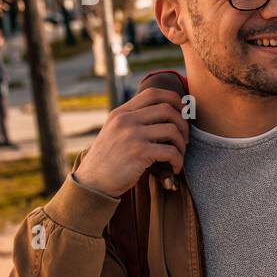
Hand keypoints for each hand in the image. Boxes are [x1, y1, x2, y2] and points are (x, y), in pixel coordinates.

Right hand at [74, 88, 188, 197]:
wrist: (93, 183)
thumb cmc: (109, 161)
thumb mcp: (115, 132)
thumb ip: (133, 121)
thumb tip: (165, 113)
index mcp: (121, 113)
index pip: (152, 93)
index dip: (174, 99)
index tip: (183, 113)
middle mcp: (126, 120)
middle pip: (167, 109)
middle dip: (183, 123)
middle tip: (184, 139)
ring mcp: (132, 135)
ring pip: (172, 130)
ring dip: (182, 144)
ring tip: (179, 155)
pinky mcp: (138, 153)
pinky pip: (170, 151)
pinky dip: (178, 160)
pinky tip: (175, 168)